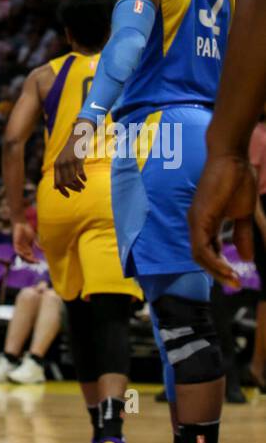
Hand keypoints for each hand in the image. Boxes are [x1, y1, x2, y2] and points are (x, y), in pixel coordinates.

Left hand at [13, 220, 36, 261]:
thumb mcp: (34, 238)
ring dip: (27, 259)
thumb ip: (38, 245)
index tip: (39, 262)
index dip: (34, 260)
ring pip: (22, 256)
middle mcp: (23, 249)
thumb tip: (44, 251)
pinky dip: (21, 254)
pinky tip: (25, 255)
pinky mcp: (15, 244)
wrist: (22, 223)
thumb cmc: (27, 229)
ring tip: (32, 260)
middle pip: (27, 258)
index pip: (31, 257)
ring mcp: (19, 247)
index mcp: (28, 248)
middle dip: (31, 261)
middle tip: (36, 262)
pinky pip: (17, 251)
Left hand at [54, 122, 91, 196]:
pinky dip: (83, 178)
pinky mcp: (77, 159)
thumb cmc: (69, 153)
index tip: (68, 196)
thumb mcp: (61, 163)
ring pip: (73, 179)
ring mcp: (69, 161)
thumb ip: (58, 175)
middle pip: (66, 182)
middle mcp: (61, 164)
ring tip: (82, 187)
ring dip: (79, 185)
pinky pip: (80, 173)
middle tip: (79, 190)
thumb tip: (55, 188)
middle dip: (73, 188)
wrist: (76, 138)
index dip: (62, 190)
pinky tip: (85, 180)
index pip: (58, 182)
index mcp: (57, 165)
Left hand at [189, 156, 256, 285]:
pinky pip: (201, 248)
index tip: (238, 279)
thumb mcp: (244, 214)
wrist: (233, 158)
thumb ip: (242, 234)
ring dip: (217, 271)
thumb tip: (246, 257)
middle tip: (236, 284)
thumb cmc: (237, 181)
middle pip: (202, 257)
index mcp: (207, 223)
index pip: (209, 252)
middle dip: (219, 273)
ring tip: (234, 279)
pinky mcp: (199, 218)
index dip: (222, 267)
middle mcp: (197, 223)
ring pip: (199, 256)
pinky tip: (227, 268)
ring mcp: (196, 220)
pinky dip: (213, 261)